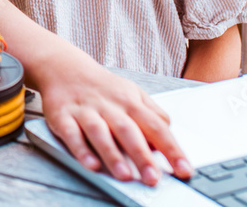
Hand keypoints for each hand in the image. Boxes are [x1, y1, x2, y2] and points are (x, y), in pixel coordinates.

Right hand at [35, 47, 192, 185]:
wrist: (64, 68)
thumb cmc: (102, 87)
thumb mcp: (132, 94)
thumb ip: (152, 114)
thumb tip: (167, 137)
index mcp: (130, 102)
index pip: (156, 126)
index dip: (171, 149)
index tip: (184, 169)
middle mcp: (109, 106)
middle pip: (128, 131)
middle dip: (142, 156)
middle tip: (153, 178)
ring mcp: (85, 111)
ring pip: (100, 132)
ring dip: (112, 154)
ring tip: (124, 175)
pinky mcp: (62, 116)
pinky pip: (71, 134)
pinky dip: (81, 149)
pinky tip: (91, 164)